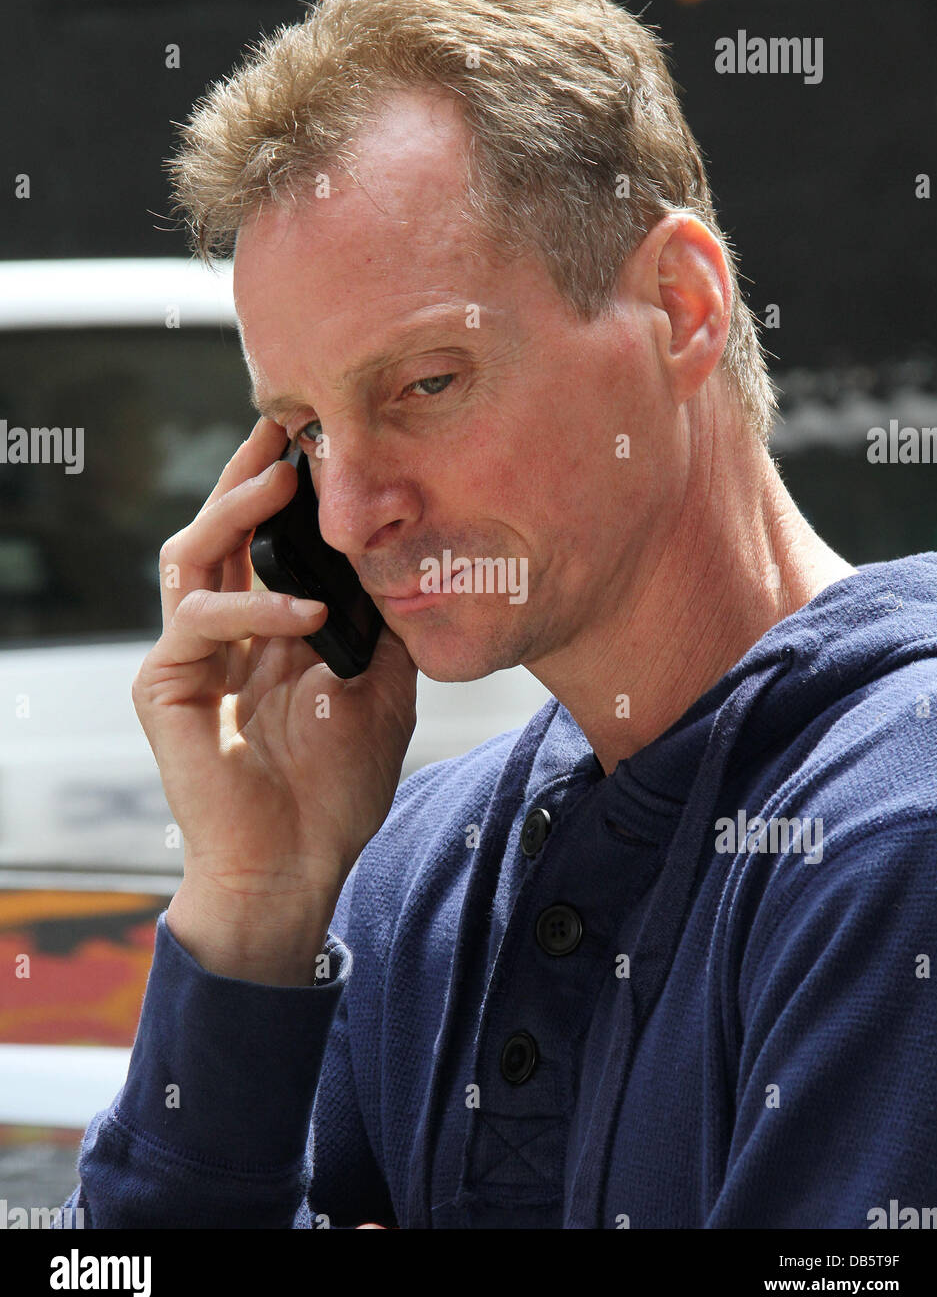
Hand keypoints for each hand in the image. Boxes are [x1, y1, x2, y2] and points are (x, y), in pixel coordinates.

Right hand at [133, 416, 417, 971]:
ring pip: (192, 555)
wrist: (296, 866)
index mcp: (268, 631)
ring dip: (233, 511)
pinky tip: (307, 611)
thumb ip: (382, 627)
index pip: (266, 541)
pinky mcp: (167, 686)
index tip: (323, 445)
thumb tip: (409, 560)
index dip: (285, 493)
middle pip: (220, 530)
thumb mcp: (382, 692)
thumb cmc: (336, 789)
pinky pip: (199, 623)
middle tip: (285, 430)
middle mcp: (224, 633)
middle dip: (248, 475)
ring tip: (283, 482)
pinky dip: (253, 609)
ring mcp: (191, 656)